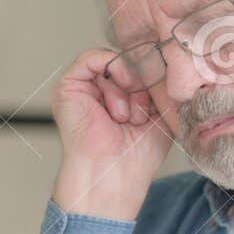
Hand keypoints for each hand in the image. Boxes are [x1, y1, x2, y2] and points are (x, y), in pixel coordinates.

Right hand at [50, 49, 173, 220]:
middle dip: (141, 84)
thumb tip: (165, 62)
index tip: (161, 96)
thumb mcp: (161, 113)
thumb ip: (160, 86)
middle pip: (126, 62)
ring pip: (112, 61)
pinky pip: (92, 58)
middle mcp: (99, 91)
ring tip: (126, 118)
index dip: (152, 76)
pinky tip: (118, 103)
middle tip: (141, 114)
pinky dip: (112, 72)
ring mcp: (82, 88)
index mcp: (118, 97)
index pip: (137, 66)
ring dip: (127, 88)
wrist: (116, 176)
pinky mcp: (68, 87)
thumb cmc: (137, 155)